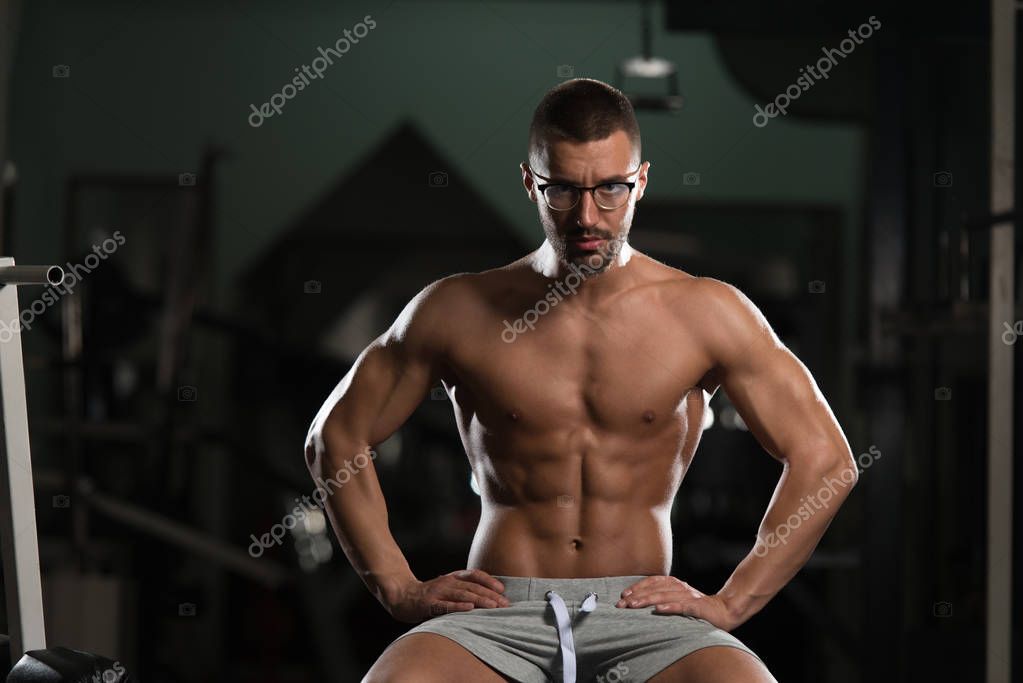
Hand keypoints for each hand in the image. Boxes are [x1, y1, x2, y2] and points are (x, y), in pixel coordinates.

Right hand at [385, 569, 510, 623]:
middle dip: (490, 595)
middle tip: (505, 604)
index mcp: (453, 577)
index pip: (475, 575)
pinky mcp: (429, 604)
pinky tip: (469, 609)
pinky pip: (446, 605)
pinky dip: (458, 607)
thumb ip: (464, 589)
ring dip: (480, 600)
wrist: (402, 596)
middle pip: (473, 586)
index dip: (489, 581)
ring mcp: (438, 592)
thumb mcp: (448, 588)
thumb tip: (489, 597)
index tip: (502, 590)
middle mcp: (447, 582)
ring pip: (462, 595)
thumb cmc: (430, 595)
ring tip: (493, 606)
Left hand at [614, 576, 739, 630]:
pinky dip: (669, 607)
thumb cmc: (696, 608)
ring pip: (665, 596)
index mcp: (675, 584)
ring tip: (634, 606)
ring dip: (647, 600)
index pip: (653, 581)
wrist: (724, 611)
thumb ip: (662, 599)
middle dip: (637, 596)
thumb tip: (638, 603)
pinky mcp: (698, 607)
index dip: (637, 586)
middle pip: (655, 589)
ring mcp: (689, 596)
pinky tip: (658, 610)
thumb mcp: (677, 601)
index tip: (623, 595)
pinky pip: (682, 606)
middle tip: (622, 604)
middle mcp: (681, 587)